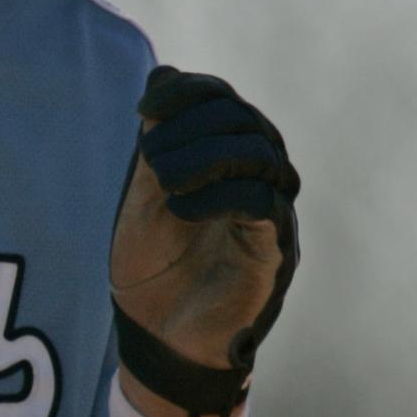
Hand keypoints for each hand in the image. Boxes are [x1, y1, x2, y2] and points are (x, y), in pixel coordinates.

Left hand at [109, 67, 300, 416]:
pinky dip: (222, 195)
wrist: (157, 340)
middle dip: (194, 128)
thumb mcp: (142, 197)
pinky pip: (265, 204)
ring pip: (262, 155)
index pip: (225, 102)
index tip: (145, 109)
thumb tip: (164, 77)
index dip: (191, 92)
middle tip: (150, 160)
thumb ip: (157, 144)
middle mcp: (259, 181)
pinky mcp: (274, 252)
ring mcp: (271, 216)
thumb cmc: (152, 271)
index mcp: (227, 161)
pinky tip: (180, 209)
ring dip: (207, 156)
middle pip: (246, 121)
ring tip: (164, 181)